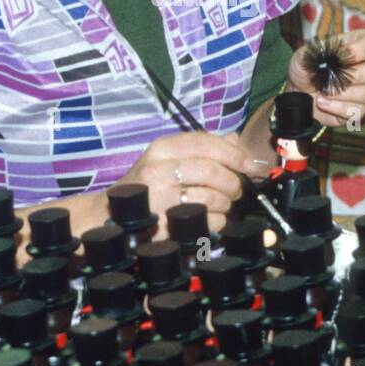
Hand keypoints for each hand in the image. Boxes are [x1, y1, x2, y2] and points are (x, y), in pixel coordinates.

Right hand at [126, 131, 269, 234]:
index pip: (205, 143)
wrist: (113, 214)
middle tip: (237, 189)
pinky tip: (210, 218)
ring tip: (222, 204)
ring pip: (212, 197)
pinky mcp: (164, 224)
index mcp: (161, 149)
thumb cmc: (147, 184)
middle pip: (211, 171)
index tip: (250, 164)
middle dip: (233, 181)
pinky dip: (218, 221)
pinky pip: (206, 221)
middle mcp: (157, 171)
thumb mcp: (168, 158)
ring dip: (226, 203)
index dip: (234, 153)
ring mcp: (159, 199)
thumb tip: (235, 140)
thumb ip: (202, 148)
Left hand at [288, 30, 364, 129]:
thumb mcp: (305, 55)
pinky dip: (337, 107)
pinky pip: (359, 111)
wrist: (297, 92)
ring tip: (324, 91)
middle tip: (334, 77)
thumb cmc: (306, 68)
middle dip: (357, 75)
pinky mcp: (359, 110)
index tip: (344, 55)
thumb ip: (319, 52)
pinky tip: (322, 102)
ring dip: (345, 93)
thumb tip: (336, 58)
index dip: (363, 49)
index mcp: (359, 46)